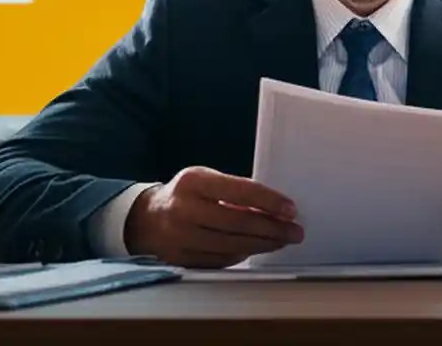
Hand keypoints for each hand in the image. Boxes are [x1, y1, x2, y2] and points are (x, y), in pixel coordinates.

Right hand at [125, 166, 303, 268]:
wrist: (147, 218)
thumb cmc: (186, 194)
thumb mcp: (205, 180)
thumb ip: (234, 191)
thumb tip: (274, 209)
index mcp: (193, 182)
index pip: (239, 192)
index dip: (269, 202)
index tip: (291, 209)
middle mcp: (184, 210)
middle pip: (238, 224)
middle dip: (272, 229)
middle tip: (295, 231)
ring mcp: (181, 237)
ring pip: (232, 246)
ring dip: (263, 245)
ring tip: (281, 241)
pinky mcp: (182, 259)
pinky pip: (221, 260)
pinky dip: (243, 254)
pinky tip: (256, 249)